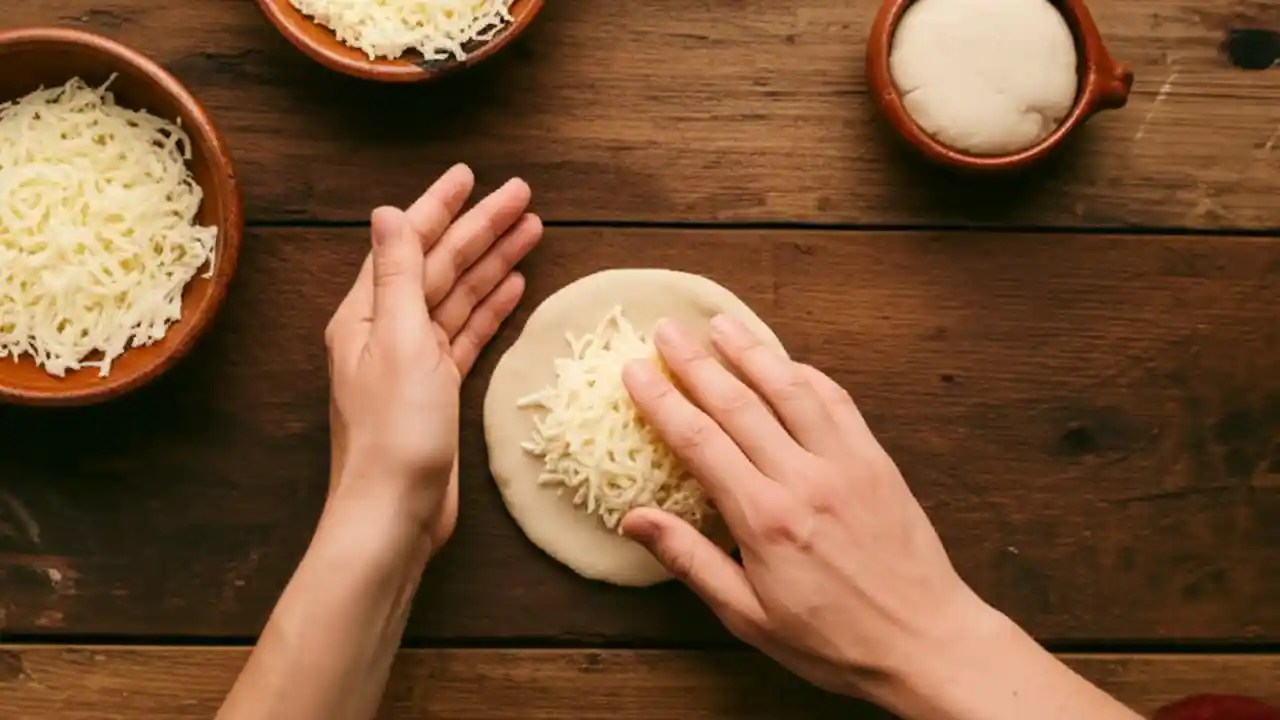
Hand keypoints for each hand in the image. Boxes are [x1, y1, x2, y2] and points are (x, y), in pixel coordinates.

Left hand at [326, 165, 540, 553]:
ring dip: (492, 263)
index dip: (441, 207)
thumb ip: (397, 274)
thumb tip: (388, 212)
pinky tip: (515, 286)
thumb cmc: (395, 431)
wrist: (395, 512)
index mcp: (367, 314)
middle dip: (480, 229)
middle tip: (523, 197)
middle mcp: (387, 331)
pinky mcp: (437, 389)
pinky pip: (467, 333)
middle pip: (440, 265)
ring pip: (458, 297)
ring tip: (531, 231)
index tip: (471, 175)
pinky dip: (490, 308)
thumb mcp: (398, 341)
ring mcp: (413, 361)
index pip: (409, 243)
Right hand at [619, 315, 993, 700]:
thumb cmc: (832, 641)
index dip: (662, 401)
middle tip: (666, 330)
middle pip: (738, 403)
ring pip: (790, 389)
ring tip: (720, 323)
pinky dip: (807, 375)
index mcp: (764, 519)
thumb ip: (690, 561)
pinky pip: (838, 402)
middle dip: (695, 362)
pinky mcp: (877, 461)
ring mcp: (846, 463)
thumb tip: (634, 520)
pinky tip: (786, 361)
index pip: (699, 441)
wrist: (925, 642)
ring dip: (751, 351)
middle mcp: (804, 479)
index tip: (635, 371)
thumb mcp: (748, 617)